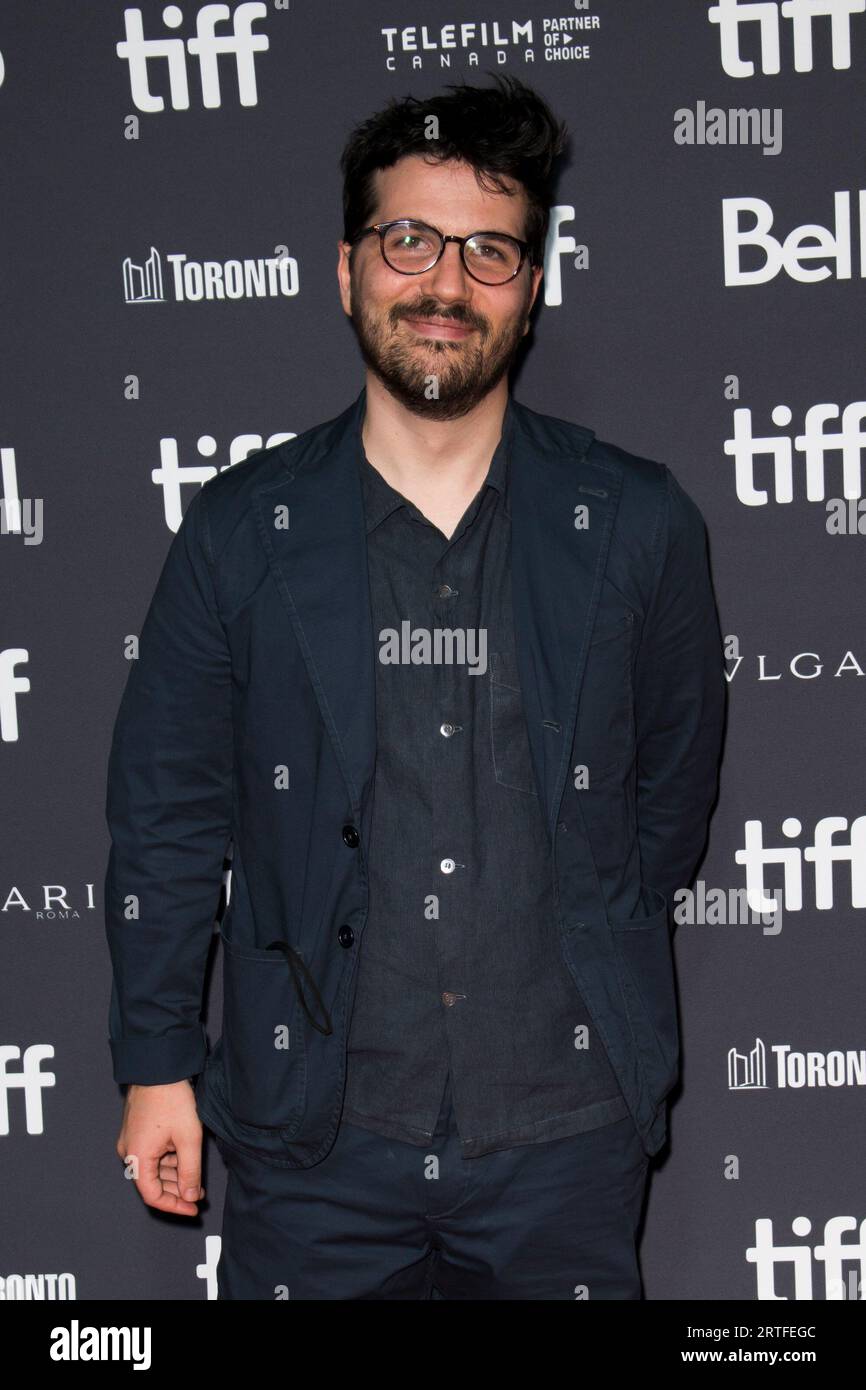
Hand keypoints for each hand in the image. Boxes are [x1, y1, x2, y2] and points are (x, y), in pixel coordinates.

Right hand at [116, 1080, 204, 1215]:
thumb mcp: (188, 1138)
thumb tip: (189, 1197)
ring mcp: (131, 1140)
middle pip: (152, 1183)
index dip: (174, 1206)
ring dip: (174, 1175)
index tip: (192, 1209)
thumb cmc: (172, 1100)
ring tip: (196, 1178)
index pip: (153, 1195)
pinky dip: (168, 1161)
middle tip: (199, 1194)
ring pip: (153, 1168)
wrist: (159, 1067)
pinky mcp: (137, 1130)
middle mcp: (129, 1152)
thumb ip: (189, 1172)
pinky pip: (152, 1154)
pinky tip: (185, 1159)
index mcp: (136, 1158)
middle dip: (177, 1191)